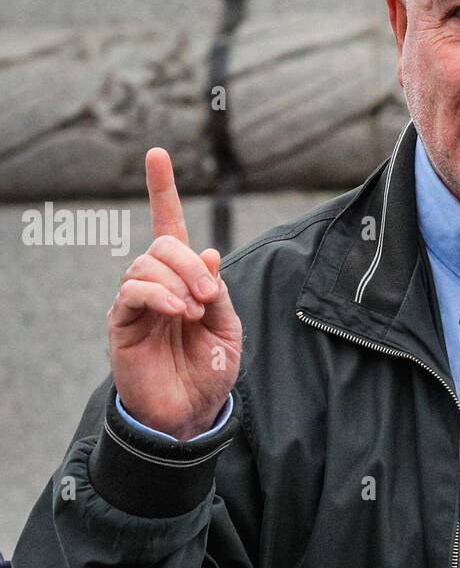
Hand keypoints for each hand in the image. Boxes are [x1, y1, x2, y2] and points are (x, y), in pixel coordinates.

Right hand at [108, 148, 242, 439]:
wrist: (189, 413)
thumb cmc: (208, 372)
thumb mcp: (227, 328)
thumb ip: (219, 291)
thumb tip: (208, 252)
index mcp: (185, 280)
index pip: (170, 227)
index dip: (163, 190)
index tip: (156, 155)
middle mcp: (157, 284)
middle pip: (164, 244)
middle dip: (190, 264)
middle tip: (209, 299)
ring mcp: (137, 301)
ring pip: (147, 264)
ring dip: (178, 282)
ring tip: (194, 313)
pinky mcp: (122, 322)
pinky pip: (133, 290)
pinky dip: (159, 295)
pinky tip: (178, 312)